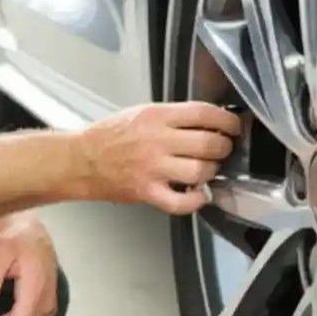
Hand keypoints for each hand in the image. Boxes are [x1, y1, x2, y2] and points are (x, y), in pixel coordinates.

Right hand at [78, 101, 240, 214]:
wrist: (82, 160)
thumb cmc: (111, 135)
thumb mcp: (142, 113)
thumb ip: (173, 117)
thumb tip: (209, 122)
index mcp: (156, 116)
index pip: (203, 113)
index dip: (227, 121)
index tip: (233, 126)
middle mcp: (156, 140)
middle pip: (208, 143)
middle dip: (224, 147)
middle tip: (222, 149)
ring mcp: (152, 168)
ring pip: (200, 171)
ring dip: (211, 171)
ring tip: (207, 169)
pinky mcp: (147, 191)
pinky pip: (181, 202)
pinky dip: (196, 200)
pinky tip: (198, 195)